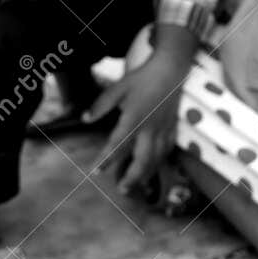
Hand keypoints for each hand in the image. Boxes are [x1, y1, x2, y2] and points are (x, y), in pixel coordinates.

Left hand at [86, 53, 187, 195]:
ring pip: (156, 158)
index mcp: (134, 118)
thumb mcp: (117, 88)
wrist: (170, 69)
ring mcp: (163, 129)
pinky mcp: (172, 127)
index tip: (96, 172)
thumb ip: (101, 105)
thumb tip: (85, 118)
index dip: (106, 159)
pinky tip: (153, 168)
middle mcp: (149, 127)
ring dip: (146, 174)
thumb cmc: (142, 78)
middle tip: (122, 189)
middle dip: (132, 177)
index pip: (117, 144)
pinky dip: (160, 162)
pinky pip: (167, 150)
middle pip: (142, 159)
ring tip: (136, 185)